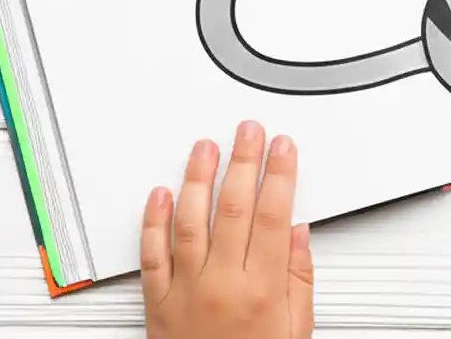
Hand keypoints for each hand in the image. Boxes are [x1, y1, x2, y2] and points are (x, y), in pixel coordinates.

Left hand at [140, 122, 313, 338]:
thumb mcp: (297, 332)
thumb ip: (298, 281)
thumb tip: (295, 235)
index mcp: (261, 291)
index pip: (273, 216)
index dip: (279, 175)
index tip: (283, 148)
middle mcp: (221, 285)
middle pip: (234, 208)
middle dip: (243, 162)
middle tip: (247, 132)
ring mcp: (185, 291)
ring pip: (189, 222)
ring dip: (197, 179)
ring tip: (204, 148)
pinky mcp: (158, 302)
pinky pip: (152, 254)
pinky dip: (153, 221)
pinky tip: (160, 193)